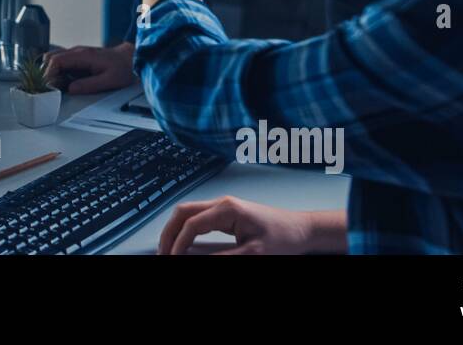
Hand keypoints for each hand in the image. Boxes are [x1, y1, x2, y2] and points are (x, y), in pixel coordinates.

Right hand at [43, 42, 134, 93]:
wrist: (131, 59)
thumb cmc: (123, 68)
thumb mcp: (110, 80)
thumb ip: (89, 85)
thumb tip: (71, 89)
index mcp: (83, 56)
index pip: (56, 60)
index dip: (48, 74)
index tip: (48, 87)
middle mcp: (77, 52)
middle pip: (51, 58)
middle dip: (47, 74)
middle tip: (51, 89)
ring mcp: (77, 54)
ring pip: (54, 59)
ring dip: (52, 73)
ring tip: (58, 87)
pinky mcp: (78, 59)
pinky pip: (61, 63)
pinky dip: (58, 72)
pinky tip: (64, 83)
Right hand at [158, 197, 339, 254]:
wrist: (300, 229)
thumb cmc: (283, 237)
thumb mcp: (253, 253)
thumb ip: (224, 257)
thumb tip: (197, 260)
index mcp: (228, 209)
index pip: (192, 224)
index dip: (179, 243)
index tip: (172, 258)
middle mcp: (222, 203)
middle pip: (183, 212)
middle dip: (168, 232)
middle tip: (162, 253)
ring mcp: (223, 206)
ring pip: (187, 212)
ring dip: (175, 229)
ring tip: (169, 249)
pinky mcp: (225, 214)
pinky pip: (197, 217)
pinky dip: (185, 229)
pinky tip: (183, 242)